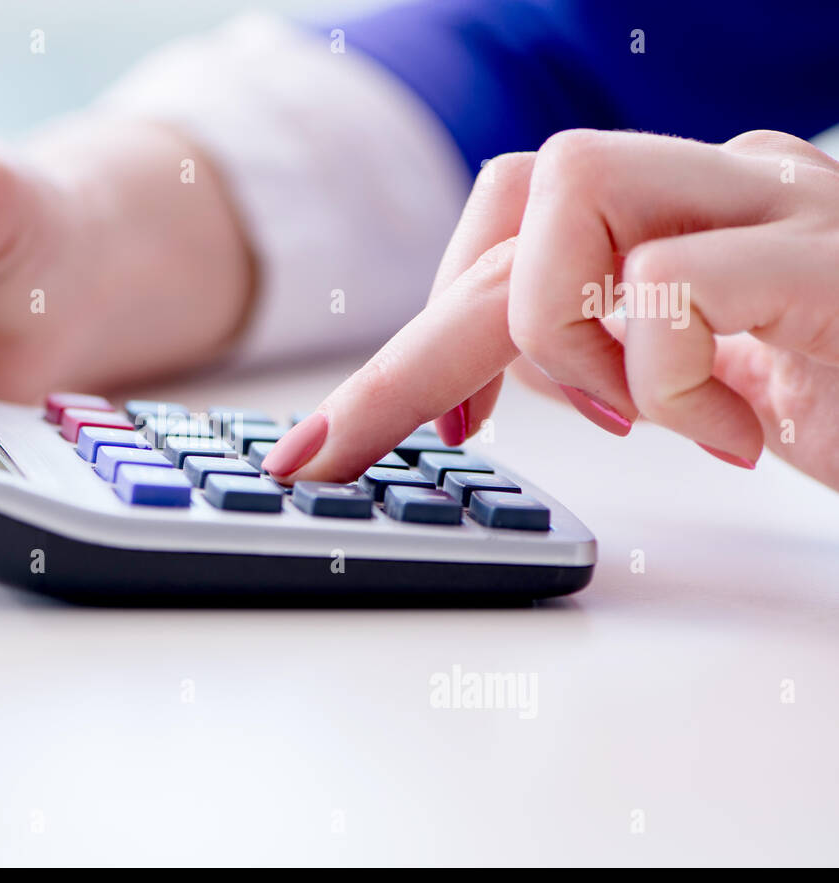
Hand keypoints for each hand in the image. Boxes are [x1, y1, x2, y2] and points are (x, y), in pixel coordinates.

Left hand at [262, 129, 838, 492]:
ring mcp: (779, 207)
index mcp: (673, 214)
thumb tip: (471, 374)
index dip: (406, 331)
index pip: (502, 226)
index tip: (337, 437)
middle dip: (404, 359)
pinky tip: (733, 431)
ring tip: (643, 417)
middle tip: (336, 453)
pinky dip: (667, 376)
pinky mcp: (829, 264)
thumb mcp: (693, 382)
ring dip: (558, 338)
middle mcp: (716, 185)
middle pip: (505, 215)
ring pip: (565, 196)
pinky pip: (671, 282)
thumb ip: (593, 347)